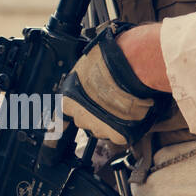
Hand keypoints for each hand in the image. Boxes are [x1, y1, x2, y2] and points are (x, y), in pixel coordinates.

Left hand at [60, 22, 170, 147]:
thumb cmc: (109, 60)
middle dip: (93, 113)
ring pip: (101, 128)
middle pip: (84, 120)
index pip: (63, 112)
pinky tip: (131, 115)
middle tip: (107, 101)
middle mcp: (80, 116)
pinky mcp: (118, 135)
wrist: (132, 68)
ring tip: (122, 106)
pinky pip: (119, 135)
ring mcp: (99, 127)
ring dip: (108, 121)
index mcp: (68, 99)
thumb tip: (87, 75)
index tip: (74, 113)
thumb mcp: (85, 64)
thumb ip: (83, 77)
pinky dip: (124, 128)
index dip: (73, 110)